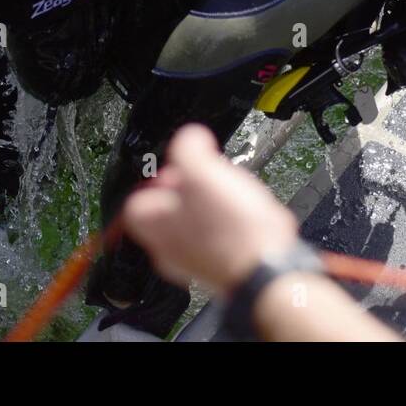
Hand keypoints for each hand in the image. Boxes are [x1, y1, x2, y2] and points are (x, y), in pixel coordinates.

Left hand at [121, 124, 299, 292]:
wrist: (268, 268)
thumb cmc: (232, 230)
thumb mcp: (203, 173)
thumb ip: (189, 149)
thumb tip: (189, 137)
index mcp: (155, 227)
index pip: (137, 202)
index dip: (158, 180)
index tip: (180, 169)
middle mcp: (170, 250)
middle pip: (169, 212)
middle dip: (192, 191)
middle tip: (211, 179)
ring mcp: (197, 262)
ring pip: (197, 226)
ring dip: (214, 207)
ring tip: (234, 195)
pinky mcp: (224, 267)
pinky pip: (221, 239)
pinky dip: (233, 225)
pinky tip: (250, 216)